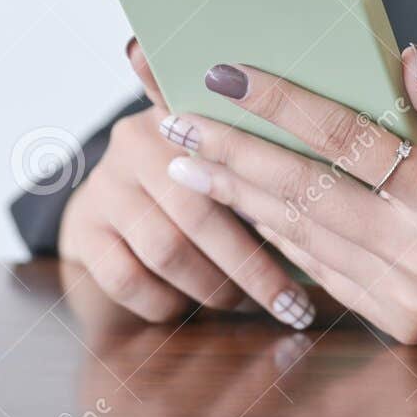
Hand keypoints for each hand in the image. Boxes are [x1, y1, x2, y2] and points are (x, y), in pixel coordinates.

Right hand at [57, 40, 318, 327]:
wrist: (105, 208)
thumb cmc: (190, 184)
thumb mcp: (221, 156)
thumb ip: (260, 158)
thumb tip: (333, 175)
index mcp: (181, 110)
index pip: (228, 146)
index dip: (273, 193)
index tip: (319, 237)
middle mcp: (135, 140)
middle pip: (199, 208)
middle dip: (252, 265)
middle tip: (289, 303)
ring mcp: (104, 185)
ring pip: (165, 249)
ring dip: (212, 286)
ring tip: (243, 304)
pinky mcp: (82, 230)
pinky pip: (126, 278)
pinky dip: (164, 302)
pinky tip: (185, 306)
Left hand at [156, 46, 416, 342]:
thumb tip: (400, 58)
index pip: (345, 141)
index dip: (281, 103)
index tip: (229, 72)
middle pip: (304, 194)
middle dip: (231, 155)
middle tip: (173, 123)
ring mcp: (409, 298)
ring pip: (302, 240)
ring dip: (239, 199)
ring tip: (187, 164)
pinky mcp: (402, 324)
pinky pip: (323, 275)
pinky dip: (278, 238)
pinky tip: (239, 208)